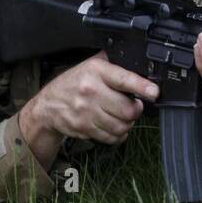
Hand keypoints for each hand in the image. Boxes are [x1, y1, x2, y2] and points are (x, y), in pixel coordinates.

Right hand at [18, 51, 158, 164]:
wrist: (48, 105)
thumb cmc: (74, 83)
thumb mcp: (90, 66)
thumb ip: (112, 65)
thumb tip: (140, 67)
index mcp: (96, 71)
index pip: (123, 79)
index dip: (141, 86)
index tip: (154, 92)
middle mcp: (91, 91)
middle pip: (127, 109)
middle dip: (136, 110)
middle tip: (135, 106)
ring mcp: (86, 112)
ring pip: (121, 126)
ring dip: (127, 124)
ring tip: (123, 117)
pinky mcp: (84, 128)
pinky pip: (111, 137)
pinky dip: (118, 135)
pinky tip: (114, 126)